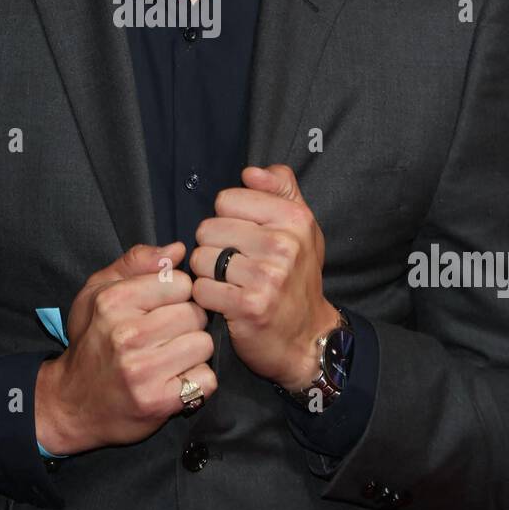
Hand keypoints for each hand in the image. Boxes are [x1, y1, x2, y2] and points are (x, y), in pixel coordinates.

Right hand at [35, 241, 216, 454]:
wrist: (72, 404)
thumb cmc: (91, 341)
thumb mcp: (98, 292)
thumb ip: (136, 263)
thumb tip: (178, 250)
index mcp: (113, 302)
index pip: (181, 282)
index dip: (176, 294)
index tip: (161, 308)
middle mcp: (127, 335)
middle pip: (195, 314)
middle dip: (187, 323)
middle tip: (165, 336)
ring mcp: (143, 371)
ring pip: (204, 345)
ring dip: (193, 352)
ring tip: (169, 356)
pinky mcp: (158, 402)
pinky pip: (206, 380)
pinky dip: (197, 381)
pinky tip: (175, 379)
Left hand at [188, 164, 336, 391]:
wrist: (307, 337)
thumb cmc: (297, 278)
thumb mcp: (300, 227)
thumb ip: (280, 189)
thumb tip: (250, 171)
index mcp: (294, 217)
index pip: (226, 199)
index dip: (228, 219)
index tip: (244, 238)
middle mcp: (283, 243)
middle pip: (208, 228)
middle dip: (214, 247)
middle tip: (235, 265)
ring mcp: (267, 276)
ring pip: (201, 258)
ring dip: (208, 274)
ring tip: (230, 283)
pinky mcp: (249, 306)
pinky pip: (201, 289)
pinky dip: (207, 297)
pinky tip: (225, 302)